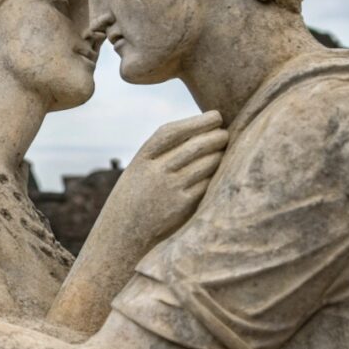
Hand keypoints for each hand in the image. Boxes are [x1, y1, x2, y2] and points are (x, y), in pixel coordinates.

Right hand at [110, 110, 227, 241]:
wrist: (123, 233)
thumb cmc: (135, 197)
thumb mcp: (138, 170)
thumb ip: (162, 154)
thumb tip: (200, 133)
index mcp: (142, 159)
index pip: (172, 132)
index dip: (197, 121)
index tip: (215, 115)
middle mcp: (155, 172)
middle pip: (194, 146)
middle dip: (215, 136)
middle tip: (225, 133)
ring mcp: (169, 190)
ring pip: (205, 164)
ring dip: (220, 154)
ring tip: (225, 149)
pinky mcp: (181, 207)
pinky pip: (207, 184)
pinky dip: (216, 175)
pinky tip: (221, 171)